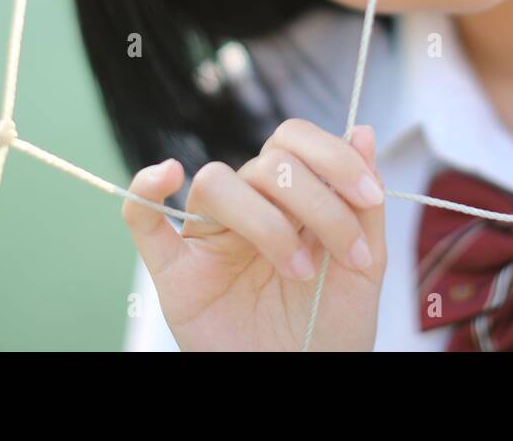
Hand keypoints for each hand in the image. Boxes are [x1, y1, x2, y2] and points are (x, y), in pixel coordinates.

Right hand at [121, 119, 386, 350]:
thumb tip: (362, 132)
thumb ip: (362, 204)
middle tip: (347, 254)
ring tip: (298, 270)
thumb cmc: (331, 331)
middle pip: (266, 164)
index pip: (294, 141)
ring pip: (217, 183)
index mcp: (290, 199)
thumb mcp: (364, 266)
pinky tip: (167, 176)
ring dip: (266, 221)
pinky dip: (144, 190)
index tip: (369, 198)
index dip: (332, 158)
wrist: (306, 381)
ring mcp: (210, 238)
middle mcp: (248, 208)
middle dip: (317, 203)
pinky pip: (143, 220)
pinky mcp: (176, 272)